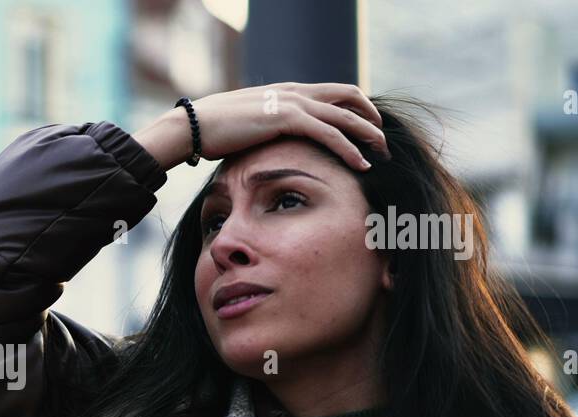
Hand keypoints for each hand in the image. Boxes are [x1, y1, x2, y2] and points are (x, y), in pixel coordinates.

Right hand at [191, 82, 387, 169]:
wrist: (194, 126)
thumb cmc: (214, 131)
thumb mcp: (248, 126)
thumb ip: (266, 128)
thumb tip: (271, 145)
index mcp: (288, 91)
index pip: (334, 92)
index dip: (356, 107)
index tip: (367, 128)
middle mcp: (295, 92)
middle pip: (349, 97)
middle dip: (371, 118)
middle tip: (382, 141)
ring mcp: (293, 102)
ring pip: (346, 116)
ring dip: (368, 135)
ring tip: (383, 154)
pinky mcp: (288, 118)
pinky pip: (330, 134)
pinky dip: (349, 149)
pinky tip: (360, 164)